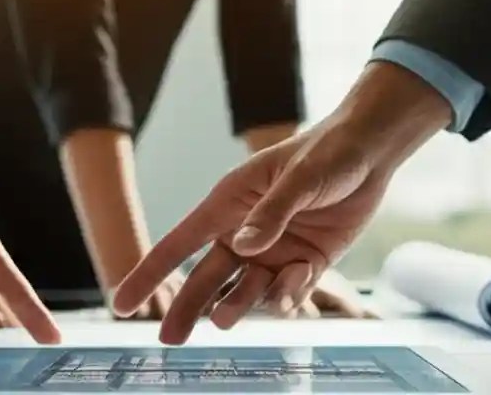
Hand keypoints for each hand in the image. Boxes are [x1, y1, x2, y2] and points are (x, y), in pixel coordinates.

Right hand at [113, 63, 447, 343]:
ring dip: (237, 305)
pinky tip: (293, 286)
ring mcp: (275, 249)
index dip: (149, 273)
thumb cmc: (326, 152)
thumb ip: (271, 214)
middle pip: (207, 277)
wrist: (369, 151)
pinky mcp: (306, 261)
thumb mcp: (298, 179)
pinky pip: (289, 290)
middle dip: (187, 307)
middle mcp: (245, 230)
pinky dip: (288, 295)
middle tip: (169, 339)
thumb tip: (241, 247)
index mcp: (229, 202)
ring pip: (247, 289)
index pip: (179, 242)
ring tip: (226, 320)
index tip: (121, 303)